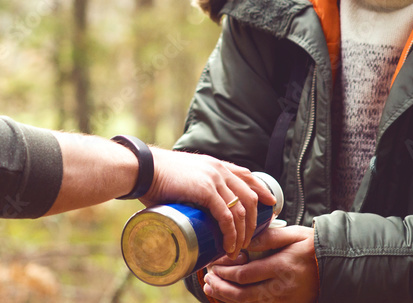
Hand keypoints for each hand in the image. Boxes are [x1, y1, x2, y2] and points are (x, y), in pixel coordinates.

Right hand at [140, 149, 276, 258]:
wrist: (143, 168)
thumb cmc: (156, 175)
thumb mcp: (182, 175)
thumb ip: (191, 186)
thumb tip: (188, 205)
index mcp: (214, 164)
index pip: (246, 175)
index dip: (261, 189)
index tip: (269, 203)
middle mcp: (218, 169)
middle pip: (249, 195)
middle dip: (254, 220)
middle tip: (249, 238)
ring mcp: (213, 179)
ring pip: (241, 209)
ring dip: (243, 232)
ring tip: (237, 248)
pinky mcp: (205, 191)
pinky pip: (227, 215)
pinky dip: (231, 233)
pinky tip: (230, 245)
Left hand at [202, 225, 317, 302]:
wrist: (335, 264)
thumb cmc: (312, 245)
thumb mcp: (292, 234)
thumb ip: (266, 237)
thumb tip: (242, 241)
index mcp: (282, 267)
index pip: (245, 274)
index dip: (225, 272)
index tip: (213, 264)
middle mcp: (283, 288)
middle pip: (243, 294)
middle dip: (221, 287)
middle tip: (207, 278)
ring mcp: (286, 301)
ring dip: (227, 298)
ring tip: (212, 288)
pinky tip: (229, 297)